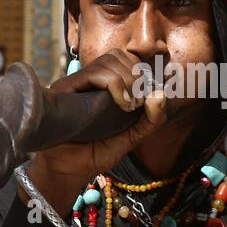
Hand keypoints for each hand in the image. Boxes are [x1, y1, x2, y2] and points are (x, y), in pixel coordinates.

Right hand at [28, 51, 169, 209]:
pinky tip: (122, 105)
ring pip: (111, 59)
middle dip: (139, 77)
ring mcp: (77, 82)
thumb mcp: (132, 138)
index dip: (144, 73)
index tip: (151, 96)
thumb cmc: (95, 154)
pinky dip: (117, 85)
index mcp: (104, 87)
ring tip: (129, 106)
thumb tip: (161, 94)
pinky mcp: (65, 87)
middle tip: (138, 104)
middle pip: (121, 55)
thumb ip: (151, 120)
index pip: (128, 59)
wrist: (67, 171)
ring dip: (130, 81)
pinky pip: (98, 73)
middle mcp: (89, 80)